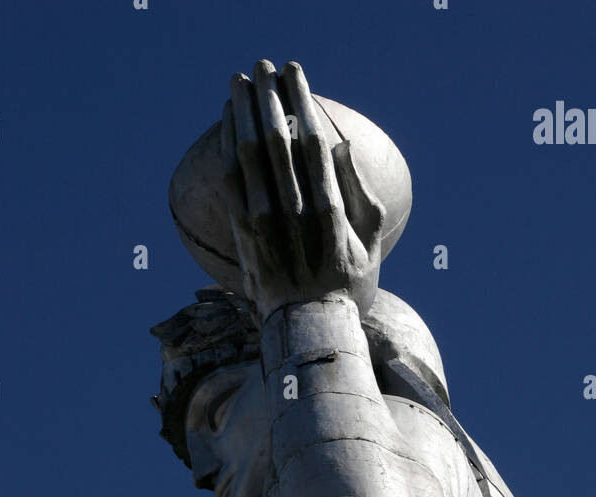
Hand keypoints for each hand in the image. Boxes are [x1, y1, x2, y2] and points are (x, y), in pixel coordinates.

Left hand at [221, 60, 385, 321]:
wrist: (310, 331)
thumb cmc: (346, 284)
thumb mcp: (369, 241)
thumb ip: (361, 193)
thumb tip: (342, 146)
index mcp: (330, 209)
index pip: (310, 140)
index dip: (299, 101)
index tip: (294, 73)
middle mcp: (295, 213)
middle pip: (276, 139)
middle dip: (267, 97)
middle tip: (262, 66)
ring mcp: (266, 225)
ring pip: (249, 154)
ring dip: (242, 113)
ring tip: (239, 82)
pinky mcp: (244, 236)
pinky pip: (232, 181)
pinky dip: (227, 147)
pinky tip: (226, 124)